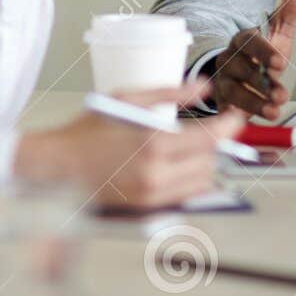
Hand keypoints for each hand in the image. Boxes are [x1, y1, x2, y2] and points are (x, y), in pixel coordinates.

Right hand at [14, 82, 244, 209]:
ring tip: (192, 149)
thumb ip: (170, 93)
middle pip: (210, 163)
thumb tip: (203, 86)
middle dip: (215, 145)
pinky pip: (184, 198)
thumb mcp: (127, 99)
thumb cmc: (88, 129)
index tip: (238, 117)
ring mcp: (152, 196)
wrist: (58, 167)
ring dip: (204, 165)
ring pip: (201, 183)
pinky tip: (178, 168)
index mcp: (153, 142)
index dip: (230, 126)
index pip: (210, 138)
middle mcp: (156, 174)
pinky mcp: (147, 209)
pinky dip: (189, 183)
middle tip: (210, 130)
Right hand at [209, 0, 295, 120]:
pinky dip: (241, 118)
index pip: (248, 41)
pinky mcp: (223, 106)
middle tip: (279, 91)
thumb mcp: (279, 29)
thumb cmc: (261, 54)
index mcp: (243, 40)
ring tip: (274, 109)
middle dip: (258, 81)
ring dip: (253, 103)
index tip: (280, 63)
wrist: (240, 78)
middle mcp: (229, 60)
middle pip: (237, 67)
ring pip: (231, 92)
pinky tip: (256, 123)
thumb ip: (292, 2)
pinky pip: (227, 112)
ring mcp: (224, 84)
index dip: (263, 52)